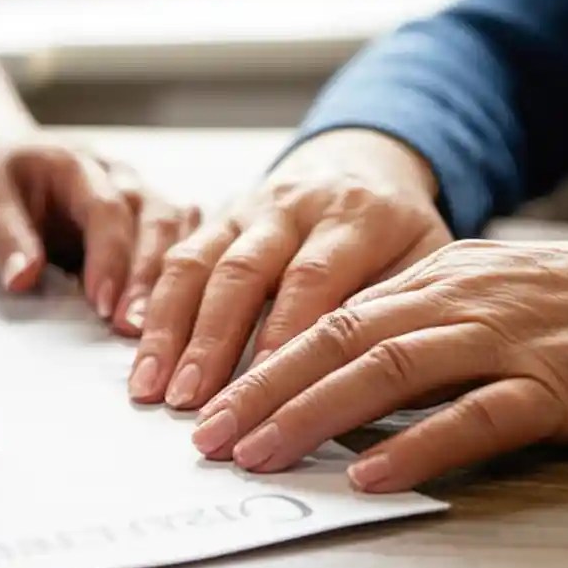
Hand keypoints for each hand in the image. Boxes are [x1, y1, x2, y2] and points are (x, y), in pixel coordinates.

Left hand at [0, 134, 199, 334]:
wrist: (13, 159)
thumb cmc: (0, 179)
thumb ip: (6, 236)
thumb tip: (23, 279)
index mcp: (80, 166)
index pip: (106, 210)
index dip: (109, 258)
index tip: (101, 304)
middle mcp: (123, 178)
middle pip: (157, 219)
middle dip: (150, 277)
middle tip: (134, 327)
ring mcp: (144, 198)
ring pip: (181, 232)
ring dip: (175, 279)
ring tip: (156, 329)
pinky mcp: (153, 221)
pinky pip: (184, 245)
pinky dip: (186, 278)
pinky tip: (178, 315)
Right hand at [127, 129, 452, 407]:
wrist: (368, 166)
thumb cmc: (401, 235)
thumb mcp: (427, 264)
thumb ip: (394, 312)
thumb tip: (358, 383)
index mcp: (358, 216)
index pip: (312, 278)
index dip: (282, 336)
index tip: (264, 392)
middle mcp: (295, 204)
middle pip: (243, 271)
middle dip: (211, 341)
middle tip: (189, 402)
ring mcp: (248, 207)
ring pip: (199, 262)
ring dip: (170, 329)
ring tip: (151, 387)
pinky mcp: (216, 217)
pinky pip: (177, 258)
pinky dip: (152, 307)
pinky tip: (140, 354)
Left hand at [192, 238, 567, 491]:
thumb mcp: (489, 295)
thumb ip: (420, 322)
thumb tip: (345, 368)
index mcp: (438, 279)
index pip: (329, 317)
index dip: (262, 362)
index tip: (213, 404)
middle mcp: (459, 300)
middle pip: (339, 339)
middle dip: (263, 388)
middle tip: (208, 435)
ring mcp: (506, 339)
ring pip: (389, 370)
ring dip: (314, 414)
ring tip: (260, 453)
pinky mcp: (556, 384)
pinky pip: (476, 416)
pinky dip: (417, 445)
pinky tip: (371, 474)